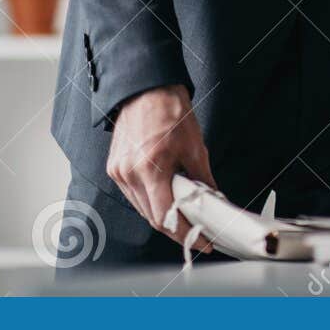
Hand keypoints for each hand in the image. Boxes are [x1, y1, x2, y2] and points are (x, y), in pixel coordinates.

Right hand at [106, 83, 215, 252]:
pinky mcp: (114, 167)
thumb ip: (203, 179)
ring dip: (163, 216)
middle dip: (177, 228)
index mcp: (149, 168)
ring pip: (143, 208)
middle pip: (153, 217)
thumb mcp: (195, 147)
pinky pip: (134, 195)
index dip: (185, 234)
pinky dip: (151, 201)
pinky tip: (166, 199)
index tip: (202, 241)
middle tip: (199, 232)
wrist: (146, 88)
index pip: (166, 217)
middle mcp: (128, 174)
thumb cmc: (170, 111)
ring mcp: (118, 172)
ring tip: (186, 217)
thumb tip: (214, 201)